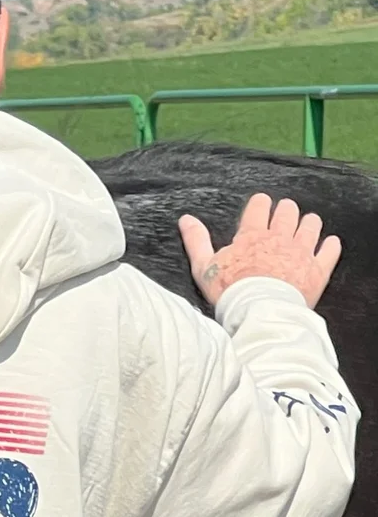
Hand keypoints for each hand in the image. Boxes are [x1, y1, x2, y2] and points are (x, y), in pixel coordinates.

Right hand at [179, 193, 341, 308]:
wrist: (258, 313)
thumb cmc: (229, 291)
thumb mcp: (204, 267)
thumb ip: (196, 241)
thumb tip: (185, 219)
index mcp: (252, 235)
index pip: (259, 207)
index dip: (260, 203)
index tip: (261, 203)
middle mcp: (280, 237)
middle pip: (287, 212)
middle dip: (286, 210)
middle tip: (284, 212)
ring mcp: (301, 252)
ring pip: (311, 226)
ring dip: (308, 222)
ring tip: (307, 223)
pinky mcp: (318, 269)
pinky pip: (330, 250)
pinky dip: (330, 245)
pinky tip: (329, 243)